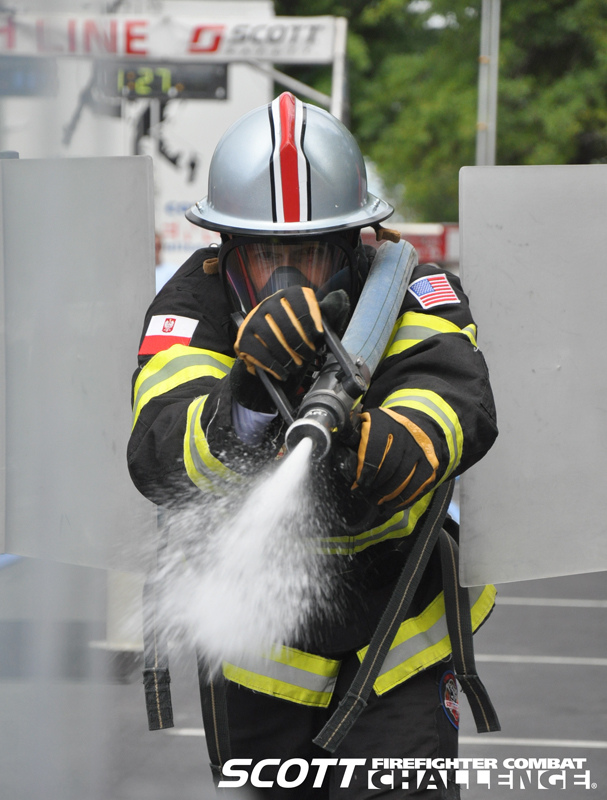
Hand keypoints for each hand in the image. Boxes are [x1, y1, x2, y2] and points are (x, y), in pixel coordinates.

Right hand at [234, 287, 348, 380]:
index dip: (310, 318)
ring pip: (273, 339)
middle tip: (309, 357)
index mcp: (287, 295)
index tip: (318, 335)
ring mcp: (253, 319)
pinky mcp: (243, 337)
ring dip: (288, 357)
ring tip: (297, 367)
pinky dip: (273, 366)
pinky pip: (259, 352)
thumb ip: (326, 312)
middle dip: (301, 345)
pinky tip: (283, 372)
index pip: (298, 300)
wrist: (265, 343)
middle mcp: (268, 303)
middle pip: (286, 324)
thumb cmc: (294, 330)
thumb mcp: (312, 319)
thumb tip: (339, 299)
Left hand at [352, 407, 439, 508]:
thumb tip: (337, 450)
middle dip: (374, 485)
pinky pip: (416, 487)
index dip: (364, 472)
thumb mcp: (368, 424)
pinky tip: (391, 505)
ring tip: (375, 501)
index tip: (357, 485)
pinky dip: (402, 499)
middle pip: (388, 467)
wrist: (420, 426)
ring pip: (402, 479)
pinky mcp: (430, 464)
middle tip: (365, 495)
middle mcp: (405, 434)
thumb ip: (354, 436)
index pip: (374, 451)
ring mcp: (419, 450)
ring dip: (386, 495)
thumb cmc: (386, 430)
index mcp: (384, 423)